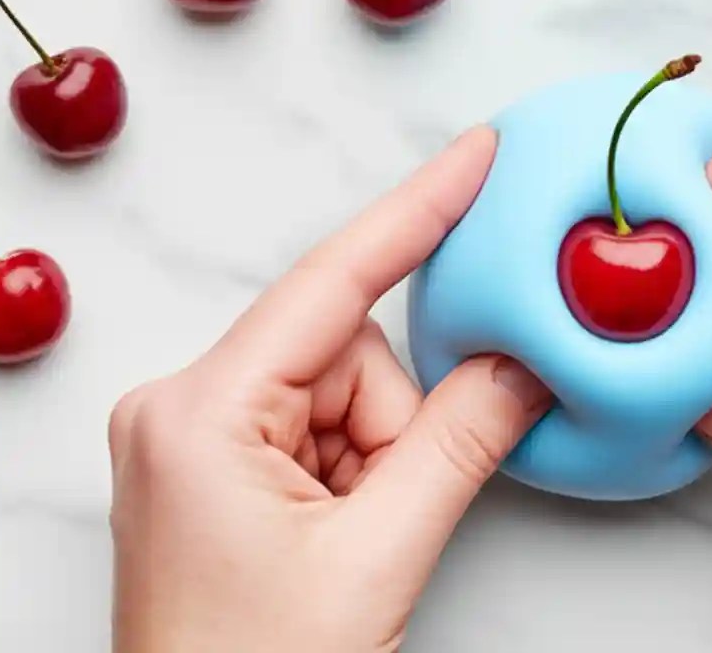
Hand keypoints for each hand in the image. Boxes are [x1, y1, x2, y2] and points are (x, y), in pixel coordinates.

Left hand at [108, 127, 551, 652]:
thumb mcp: (377, 558)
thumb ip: (462, 444)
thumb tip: (525, 363)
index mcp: (200, 414)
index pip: (335, 284)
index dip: (418, 212)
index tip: (477, 154)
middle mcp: (186, 409)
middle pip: (351, 356)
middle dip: (396, 425)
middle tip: (391, 509)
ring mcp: (203, 438)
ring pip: (350, 398)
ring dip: (381, 461)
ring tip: (357, 543)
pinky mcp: (226, 468)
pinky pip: (330, 431)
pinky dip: (362, 476)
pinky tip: (342, 538)